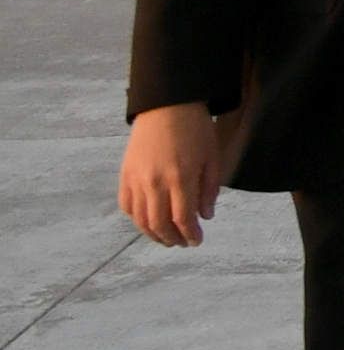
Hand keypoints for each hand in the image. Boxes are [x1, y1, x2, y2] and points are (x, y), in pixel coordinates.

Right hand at [118, 103, 223, 246]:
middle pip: (159, 224)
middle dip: (172, 239)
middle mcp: (155, 182)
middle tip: (182, 243)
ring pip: (140, 219)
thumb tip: (205, 216)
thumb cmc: (196, 130)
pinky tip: (149, 221)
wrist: (167, 105)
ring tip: (166, 238)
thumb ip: (209, 190)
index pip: (183, 219)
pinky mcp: (125, 175)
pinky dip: (137, 218)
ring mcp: (136, 179)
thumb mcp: (212, 157)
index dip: (190, 234)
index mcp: (181, 178)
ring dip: (153, 234)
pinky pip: (127, 205)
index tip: (197, 241)